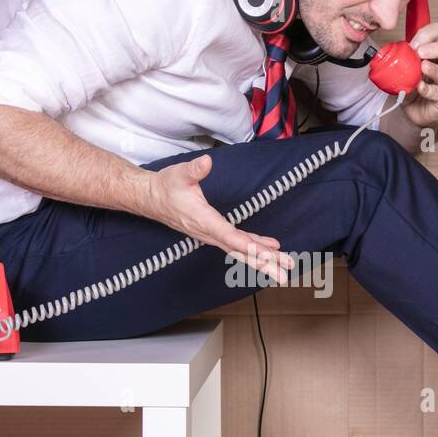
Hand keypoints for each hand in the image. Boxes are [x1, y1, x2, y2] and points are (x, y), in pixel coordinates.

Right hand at [145, 155, 294, 284]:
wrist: (152, 199)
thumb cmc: (166, 187)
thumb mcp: (179, 174)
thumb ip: (194, 170)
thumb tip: (206, 162)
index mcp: (204, 221)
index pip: (230, 237)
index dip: (249, 245)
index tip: (268, 254)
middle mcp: (209, 233)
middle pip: (240, 252)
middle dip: (263, 263)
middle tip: (284, 273)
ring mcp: (212, 236)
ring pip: (241, 251)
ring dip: (263, 260)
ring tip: (285, 265)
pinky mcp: (214, 233)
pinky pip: (237, 245)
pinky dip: (255, 249)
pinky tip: (270, 250)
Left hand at [399, 21, 437, 128]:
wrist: (413, 109)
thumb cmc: (412, 84)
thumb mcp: (404, 66)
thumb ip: (401, 57)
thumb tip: (389, 50)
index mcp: (436, 51)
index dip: (428, 34)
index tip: (413, 43)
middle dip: (436, 48)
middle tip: (420, 52)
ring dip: (433, 69)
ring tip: (422, 68)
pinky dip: (428, 89)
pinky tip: (419, 87)